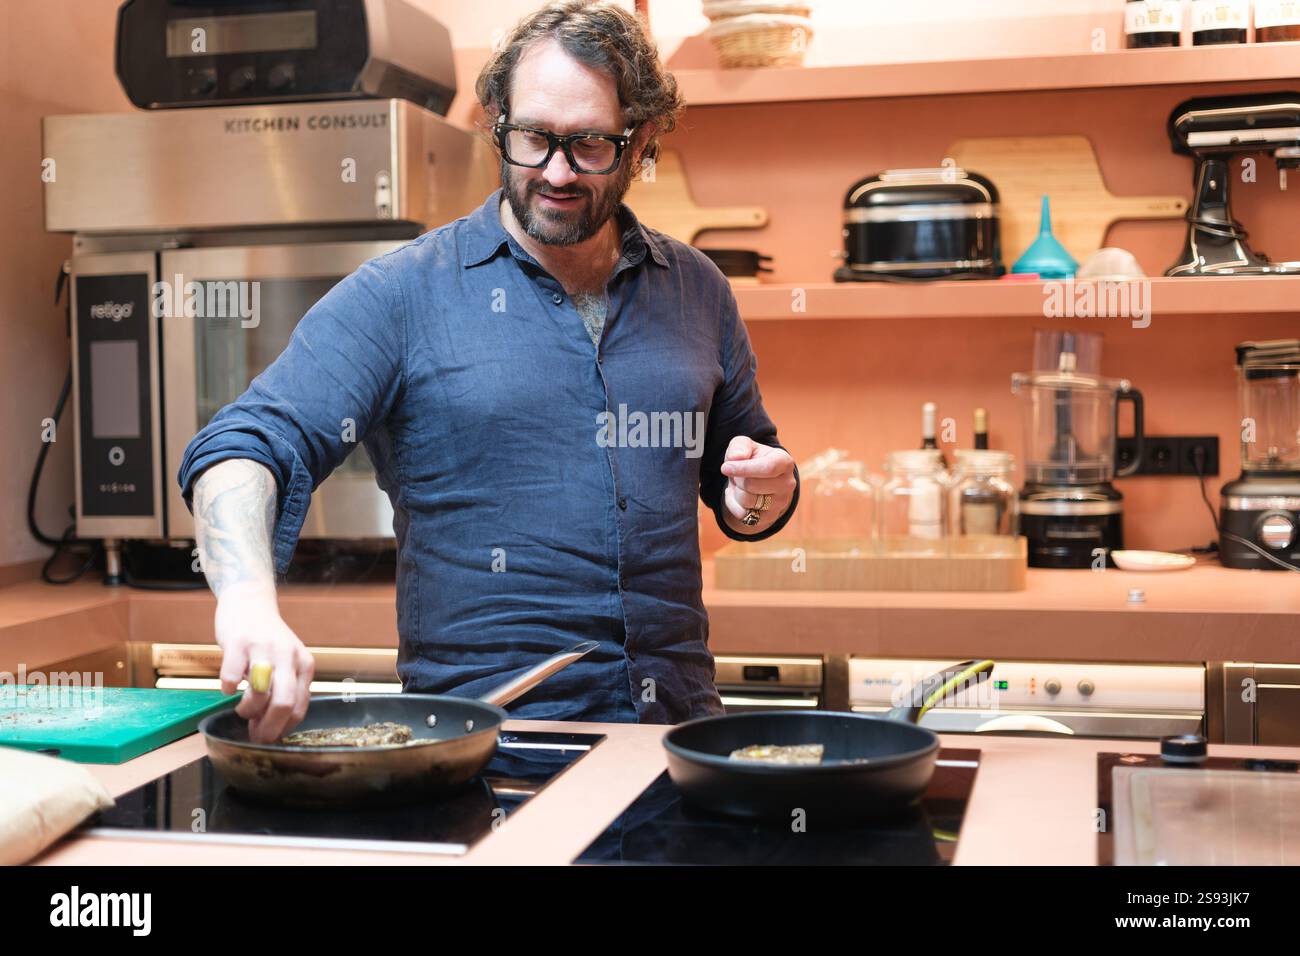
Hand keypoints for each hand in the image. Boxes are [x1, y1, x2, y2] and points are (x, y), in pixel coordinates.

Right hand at [214, 582, 314, 743]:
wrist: (249, 602)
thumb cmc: (267, 639)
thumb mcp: (286, 662)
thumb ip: (283, 691)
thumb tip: (272, 728)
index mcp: (304, 664)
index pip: (300, 707)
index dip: (282, 728)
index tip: (267, 737)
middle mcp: (289, 656)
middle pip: (284, 704)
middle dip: (268, 728)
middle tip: (254, 736)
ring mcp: (264, 648)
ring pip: (260, 693)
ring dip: (247, 710)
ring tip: (241, 709)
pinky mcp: (239, 642)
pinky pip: (232, 677)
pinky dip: (228, 689)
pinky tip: (229, 687)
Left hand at [719, 436, 796, 533]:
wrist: (760, 479)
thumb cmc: (752, 458)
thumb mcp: (745, 445)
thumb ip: (739, 446)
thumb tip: (736, 458)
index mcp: (785, 462)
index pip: (768, 468)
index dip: (744, 468)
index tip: (725, 467)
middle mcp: (787, 484)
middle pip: (751, 485)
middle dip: (737, 478)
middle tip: (737, 473)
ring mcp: (780, 503)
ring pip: (746, 500)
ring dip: (735, 490)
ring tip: (740, 484)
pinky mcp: (769, 517)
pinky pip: (742, 514)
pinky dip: (733, 504)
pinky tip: (737, 495)